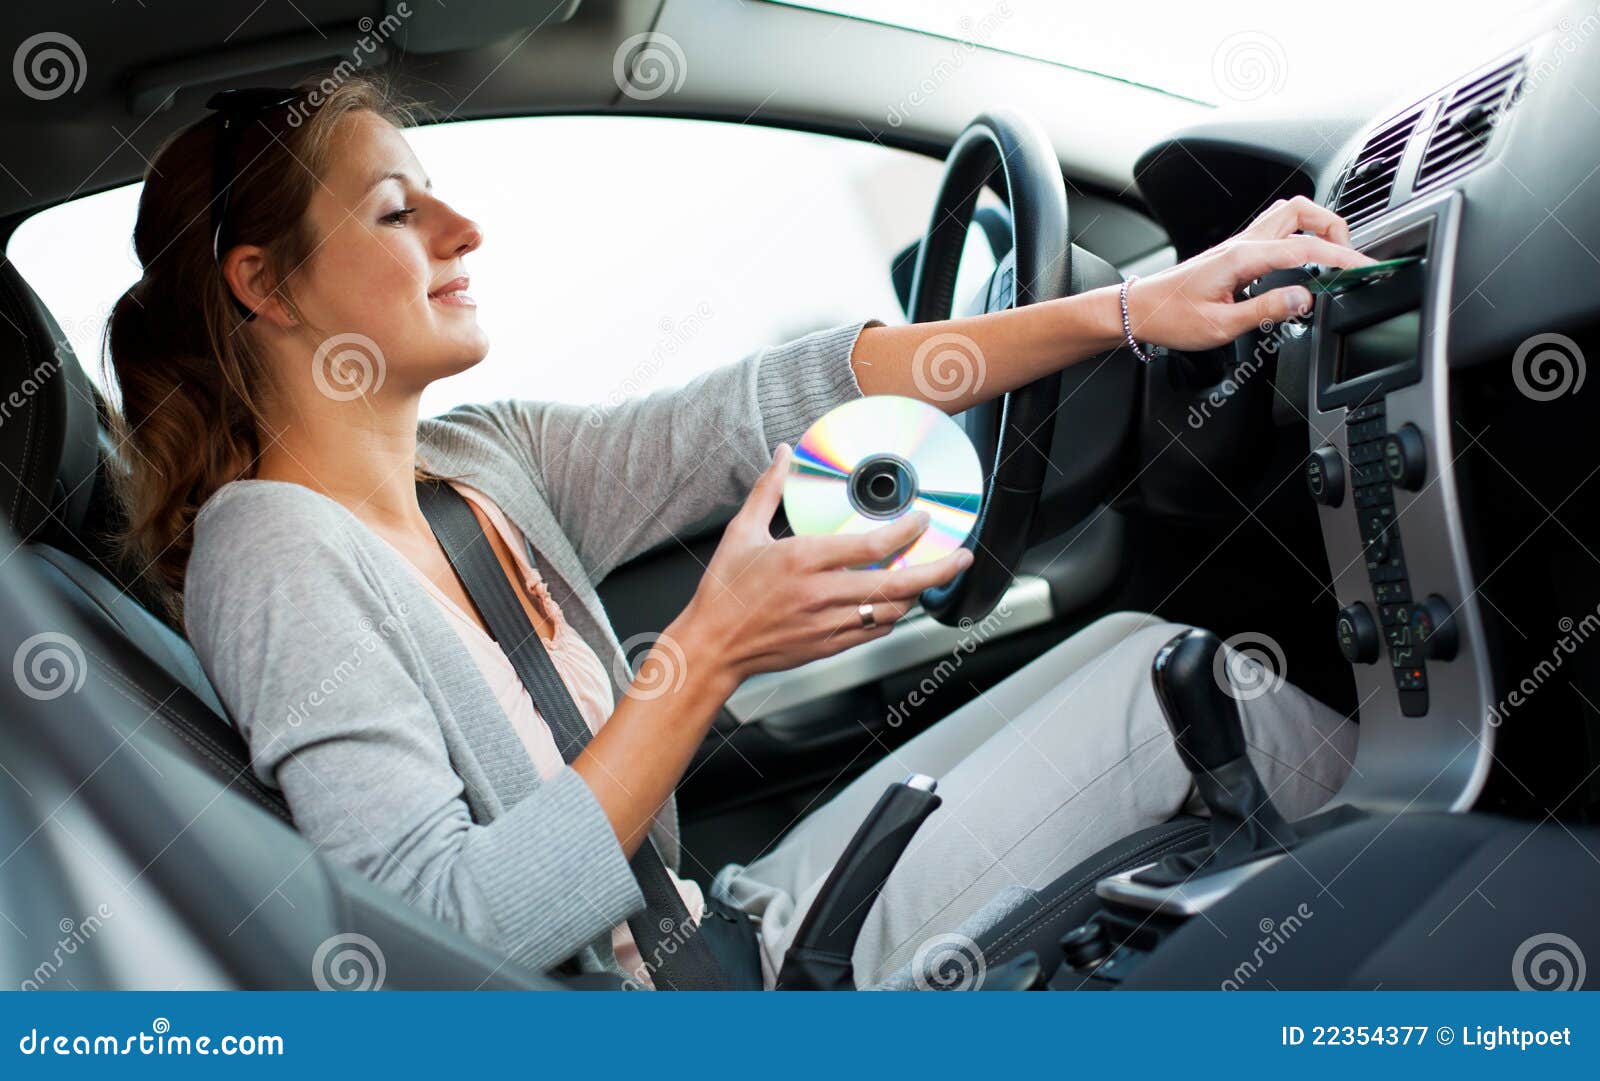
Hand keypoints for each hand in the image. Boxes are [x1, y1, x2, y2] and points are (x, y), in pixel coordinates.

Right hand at [670, 442, 973, 688]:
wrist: (712, 645)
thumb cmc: (724, 591)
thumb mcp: (742, 532)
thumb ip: (769, 489)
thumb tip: (783, 454)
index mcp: (802, 560)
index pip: (871, 546)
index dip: (907, 532)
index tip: (922, 520)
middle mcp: (819, 594)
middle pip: (896, 584)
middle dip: (937, 570)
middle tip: (961, 556)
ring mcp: (827, 624)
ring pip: (892, 611)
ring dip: (917, 593)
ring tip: (930, 575)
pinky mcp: (828, 646)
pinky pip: (874, 631)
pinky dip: (893, 615)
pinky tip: (896, 601)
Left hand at [1125, 196, 1376, 351]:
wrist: (1138, 310)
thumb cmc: (1171, 318)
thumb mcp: (1220, 325)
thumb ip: (1266, 309)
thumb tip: (1305, 298)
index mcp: (1242, 257)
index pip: (1307, 249)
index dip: (1342, 258)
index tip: (1366, 269)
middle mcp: (1243, 242)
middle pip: (1302, 211)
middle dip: (1334, 228)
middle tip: (1348, 261)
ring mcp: (1239, 244)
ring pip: (1289, 215)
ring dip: (1317, 229)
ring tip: (1332, 259)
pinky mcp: (1236, 252)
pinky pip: (1277, 231)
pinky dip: (1300, 238)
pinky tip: (1304, 263)